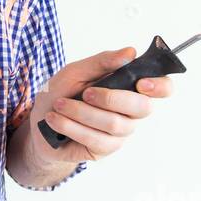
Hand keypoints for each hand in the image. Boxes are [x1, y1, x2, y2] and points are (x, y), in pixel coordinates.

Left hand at [29, 47, 174, 164]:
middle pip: (142, 108)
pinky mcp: (104, 149)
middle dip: (112, 98)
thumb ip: (102, 62)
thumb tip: (130, 52)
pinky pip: (95, 139)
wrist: (38, 122)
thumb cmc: (60, 93)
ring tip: (59, 105)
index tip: (142, 83)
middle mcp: (130, 111)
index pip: (162, 87)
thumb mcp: (76, 71)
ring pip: (114, 124)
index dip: (160, 86)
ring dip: (81, 112)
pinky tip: (55, 120)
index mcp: (129, 87)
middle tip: (86, 93)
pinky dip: (71, 126)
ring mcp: (119, 133)